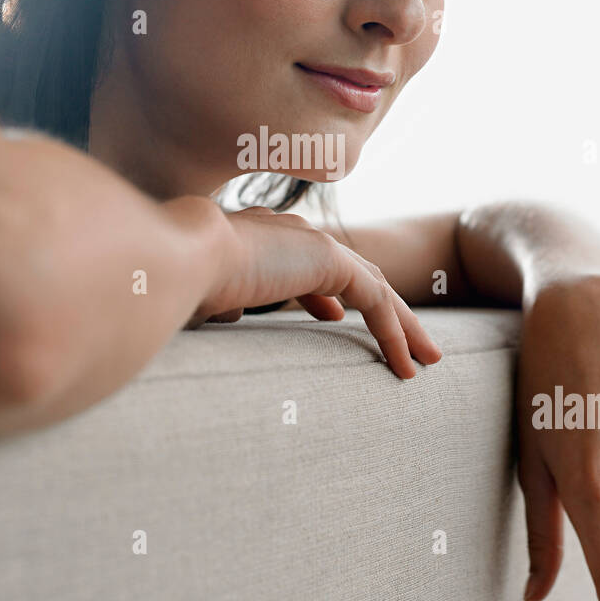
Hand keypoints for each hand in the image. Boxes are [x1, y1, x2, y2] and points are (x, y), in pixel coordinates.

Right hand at [186, 206, 442, 379]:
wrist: (178, 255)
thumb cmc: (174, 280)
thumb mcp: (199, 293)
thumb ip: (219, 297)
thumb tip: (226, 311)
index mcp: (260, 237)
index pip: (303, 263)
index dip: (321, 291)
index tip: (331, 316)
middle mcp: (290, 233)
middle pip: (352, 273)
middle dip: (381, 308)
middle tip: (401, 342)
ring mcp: (311, 243)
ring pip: (375, 287)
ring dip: (403, 325)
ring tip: (425, 360)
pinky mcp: (328, 260)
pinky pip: (375, 302)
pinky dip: (395, 333)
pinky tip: (406, 367)